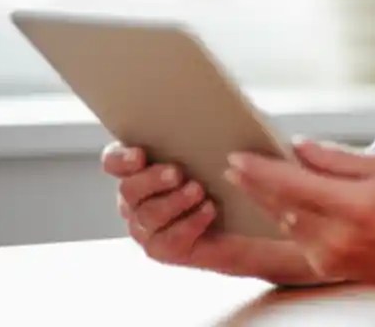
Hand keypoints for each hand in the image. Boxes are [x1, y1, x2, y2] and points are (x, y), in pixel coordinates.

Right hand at [100, 142, 318, 284]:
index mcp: (145, 166)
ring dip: (171, 202)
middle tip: (176, 172)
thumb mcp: (237, 146)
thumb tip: (230, 125)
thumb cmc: (241, 176)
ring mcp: (149, 225)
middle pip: (128, 190)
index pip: (115, 161)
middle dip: (150, 180)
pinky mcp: (165, 249)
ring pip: (146, 216)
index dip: (120, 158)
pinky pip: (166, 241)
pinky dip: (187, 224)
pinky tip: (208, 211)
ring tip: (198, 190)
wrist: (259, 219)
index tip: (139, 154)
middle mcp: (139, 197)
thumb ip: (228, 132)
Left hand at [224, 140, 374, 299]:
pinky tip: (280, 203)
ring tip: (251, 178)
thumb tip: (301, 148)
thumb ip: (341, 159)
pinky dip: (285, 216)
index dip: (261, 171)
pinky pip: (295, 236)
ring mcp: (328, 255)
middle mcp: (336, 235)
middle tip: (232, 165)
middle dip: (252, 183)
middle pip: (279, 204)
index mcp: (354, 206)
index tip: (237, 158)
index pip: (294, 184)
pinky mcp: (323, 267)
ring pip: (283, 221)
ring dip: (266, 199)